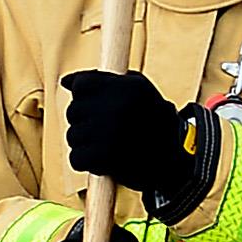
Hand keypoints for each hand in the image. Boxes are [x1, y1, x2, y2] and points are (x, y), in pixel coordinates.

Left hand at [59, 67, 221, 215]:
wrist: (176, 160)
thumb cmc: (154, 121)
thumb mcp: (139, 89)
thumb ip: (104, 80)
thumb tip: (65, 81)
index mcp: (127, 88)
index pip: (81, 84)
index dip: (85, 96)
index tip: (96, 106)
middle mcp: (118, 107)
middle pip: (74, 110)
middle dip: (85, 121)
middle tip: (106, 130)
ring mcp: (110, 133)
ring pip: (73, 135)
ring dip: (85, 143)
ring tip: (106, 145)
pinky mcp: (105, 157)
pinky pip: (76, 158)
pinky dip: (86, 162)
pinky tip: (102, 159)